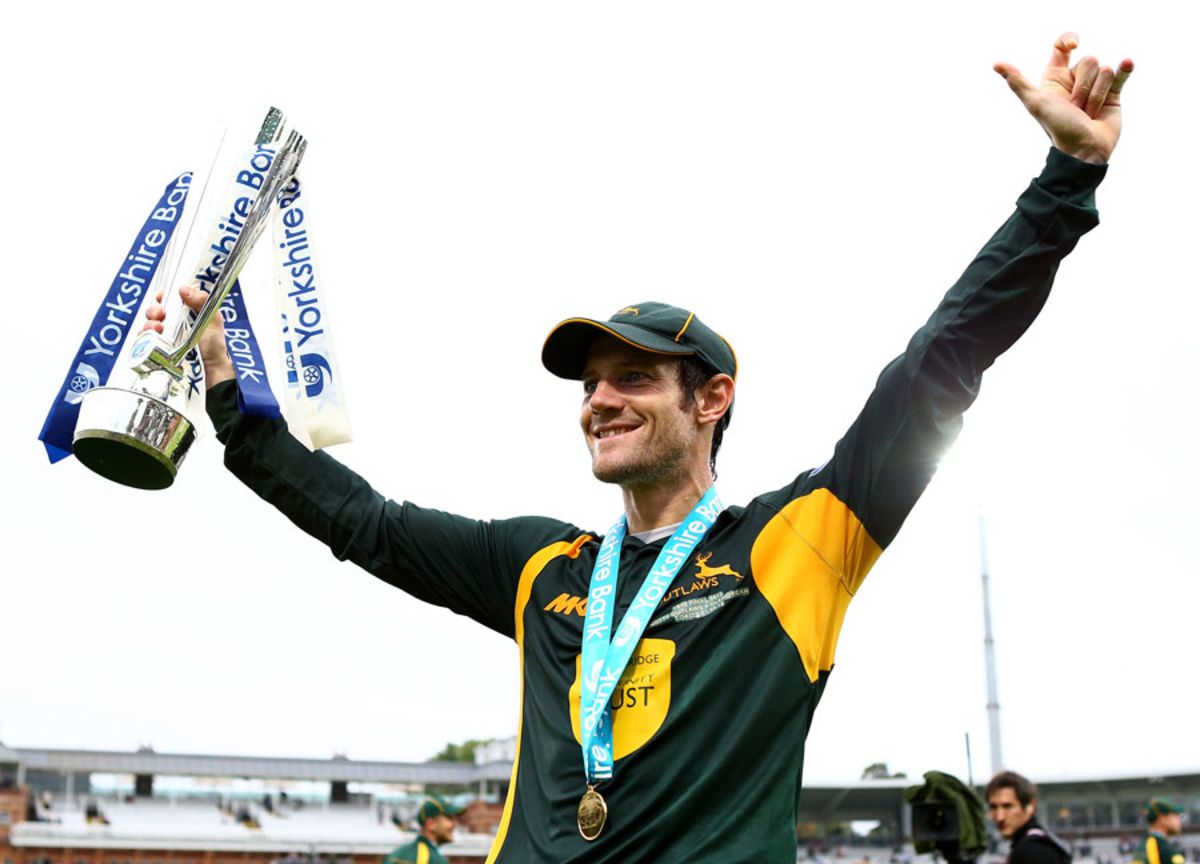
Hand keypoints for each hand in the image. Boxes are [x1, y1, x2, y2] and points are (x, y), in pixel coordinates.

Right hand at [142, 285, 235, 386]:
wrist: (211, 368)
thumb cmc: (214, 345)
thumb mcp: (213, 320)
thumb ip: (201, 302)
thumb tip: (184, 289)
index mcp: (187, 312)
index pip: (170, 299)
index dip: (164, 296)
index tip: (162, 296)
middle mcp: (174, 322)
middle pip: (155, 310)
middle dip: (154, 310)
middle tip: (160, 315)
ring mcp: (165, 335)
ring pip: (148, 323)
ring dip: (149, 323)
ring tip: (158, 328)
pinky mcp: (159, 348)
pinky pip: (144, 339)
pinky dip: (143, 337)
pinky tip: (151, 338)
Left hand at [994, 32, 1133, 163]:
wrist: (1083, 151)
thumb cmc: (1057, 128)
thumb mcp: (1036, 102)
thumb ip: (1018, 82)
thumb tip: (996, 64)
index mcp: (1054, 78)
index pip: (1062, 47)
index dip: (1069, 40)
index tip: (1073, 45)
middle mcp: (1074, 80)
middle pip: (1088, 61)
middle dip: (1082, 87)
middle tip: (1075, 108)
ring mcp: (1095, 87)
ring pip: (1104, 70)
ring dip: (1096, 95)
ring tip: (1088, 113)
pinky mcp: (1114, 94)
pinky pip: (1122, 73)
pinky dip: (1126, 69)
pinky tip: (1126, 63)